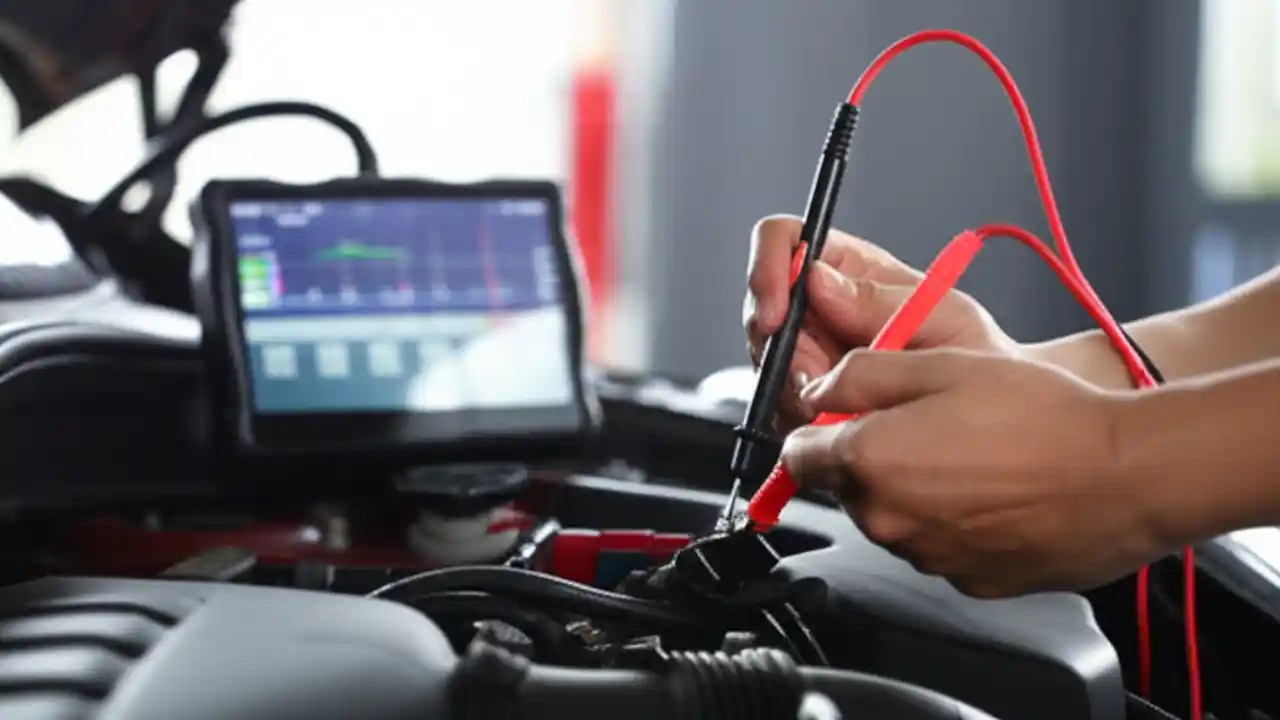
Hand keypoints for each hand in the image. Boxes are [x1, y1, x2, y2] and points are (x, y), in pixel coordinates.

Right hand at [743, 215, 1017, 431]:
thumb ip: (877, 298)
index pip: (783, 238)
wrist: (978, 410)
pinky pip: (775, 403)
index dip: (768, 266)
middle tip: (819, 376)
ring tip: (843, 401)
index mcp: (844, 266)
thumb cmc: (966, 350)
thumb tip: (815, 277)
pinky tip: (835, 419)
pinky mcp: (798, 393)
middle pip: (761, 305)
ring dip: (794, 386)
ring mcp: (801, 348)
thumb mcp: (938, 314)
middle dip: (782, 346)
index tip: (778, 312)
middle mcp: (814, 303)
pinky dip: (798, 416)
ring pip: (764, 359)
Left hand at [780, 348, 1169, 597]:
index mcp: (869, 461)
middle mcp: (887, 518)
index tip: (841, 418)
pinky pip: (935, 546)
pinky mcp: (964, 579)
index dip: (817, 430)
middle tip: (929, 427)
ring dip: (911, 490)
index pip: (796, 455)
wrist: (1122, 476)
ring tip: (972, 457)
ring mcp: (925, 555)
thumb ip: (861, 374)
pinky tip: (992, 493)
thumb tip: (817, 389)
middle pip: (847, 488)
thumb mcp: (939, 364)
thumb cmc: (1039, 416)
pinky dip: (950, 522)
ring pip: (891, 518)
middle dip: (871, 457)